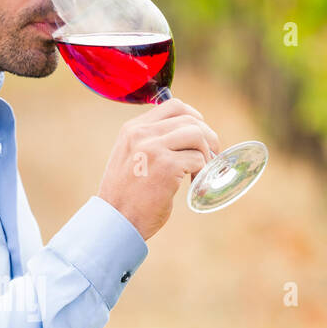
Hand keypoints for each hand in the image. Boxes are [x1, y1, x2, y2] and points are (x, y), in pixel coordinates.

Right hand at [97, 96, 220, 239]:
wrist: (115, 221)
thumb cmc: (126, 195)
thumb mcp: (130, 158)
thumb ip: (149, 142)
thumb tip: (185, 133)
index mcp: (132, 129)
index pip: (173, 106)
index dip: (194, 117)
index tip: (201, 133)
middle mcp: (142, 134)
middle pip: (190, 120)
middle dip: (207, 137)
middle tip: (211, 155)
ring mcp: (154, 149)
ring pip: (197, 136)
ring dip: (207, 154)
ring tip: (202, 171)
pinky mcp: (166, 166)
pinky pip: (198, 159)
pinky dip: (203, 172)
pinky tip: (195, 183)